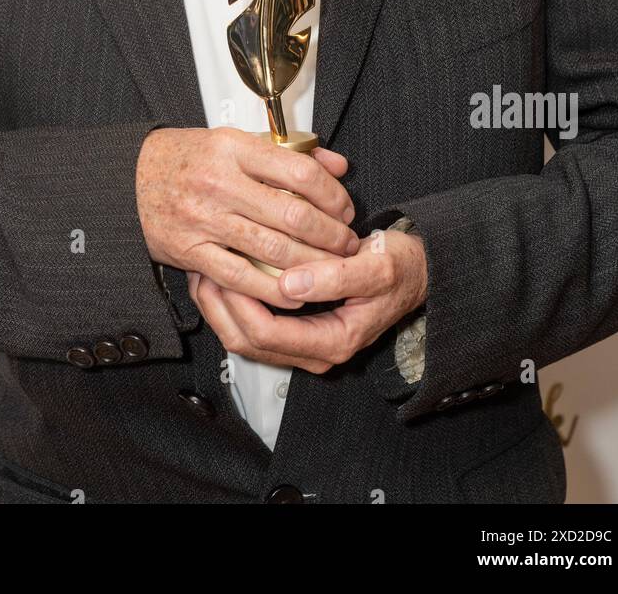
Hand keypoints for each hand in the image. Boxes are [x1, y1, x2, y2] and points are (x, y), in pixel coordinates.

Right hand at [136, 127, 358, 308]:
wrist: (127, 180)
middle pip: (293, 214)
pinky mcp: (192, 251)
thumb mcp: (234, 141)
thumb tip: (337, 165)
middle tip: (346, 243)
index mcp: (233, 147)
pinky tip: (295, 292)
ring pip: (273, 249)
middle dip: (330, 235)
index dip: (332, 194)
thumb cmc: (185, 158)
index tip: (344, 207)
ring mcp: (204, 219)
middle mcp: (219, 181)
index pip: (299, 170)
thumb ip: (287, 152)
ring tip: (332, 268)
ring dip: (312, 263)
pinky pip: (242, 277)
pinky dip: (274, 289)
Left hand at [186, 228, 427, 372]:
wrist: (415, 272)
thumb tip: (291, 285)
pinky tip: (224, 272)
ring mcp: (303, 342)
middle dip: (218, 307)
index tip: (224, 270)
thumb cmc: (398, 268)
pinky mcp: (296, 328)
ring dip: (219, 305)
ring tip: (205, 268)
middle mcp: (314, 349)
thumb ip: (336, 277)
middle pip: (245, 342)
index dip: (238, 305)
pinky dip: (232, 301)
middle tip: (203, 268)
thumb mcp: (376, 268)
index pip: (266, 334)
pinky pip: (252, 323)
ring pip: (242, 336)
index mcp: (333, 341)